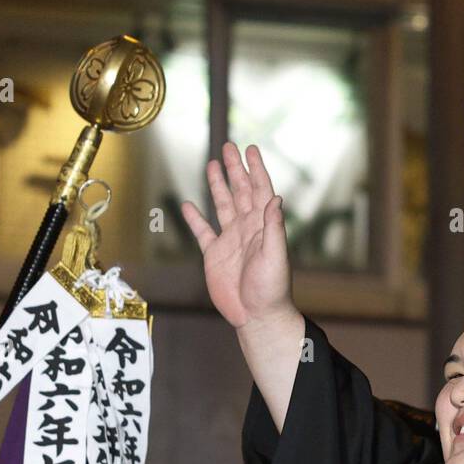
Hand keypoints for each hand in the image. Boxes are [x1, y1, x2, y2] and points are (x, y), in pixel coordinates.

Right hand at [180, 141, 293, 329]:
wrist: (256, 316)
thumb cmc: (271, 290)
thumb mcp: (275, 256)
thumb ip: (273, 227)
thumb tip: (274, 197)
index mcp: (263, 226)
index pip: (259, 190)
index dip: (255, 169)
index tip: (250, 149)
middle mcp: (247, 229)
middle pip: (240, 192)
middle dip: (235, 169)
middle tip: (229, 147)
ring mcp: (230, 241)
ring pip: (223, 206)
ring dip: (218, 186)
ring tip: (212, 165)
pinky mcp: (215, 256)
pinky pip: (203, 232)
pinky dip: (195, 219)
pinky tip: (187, 205)